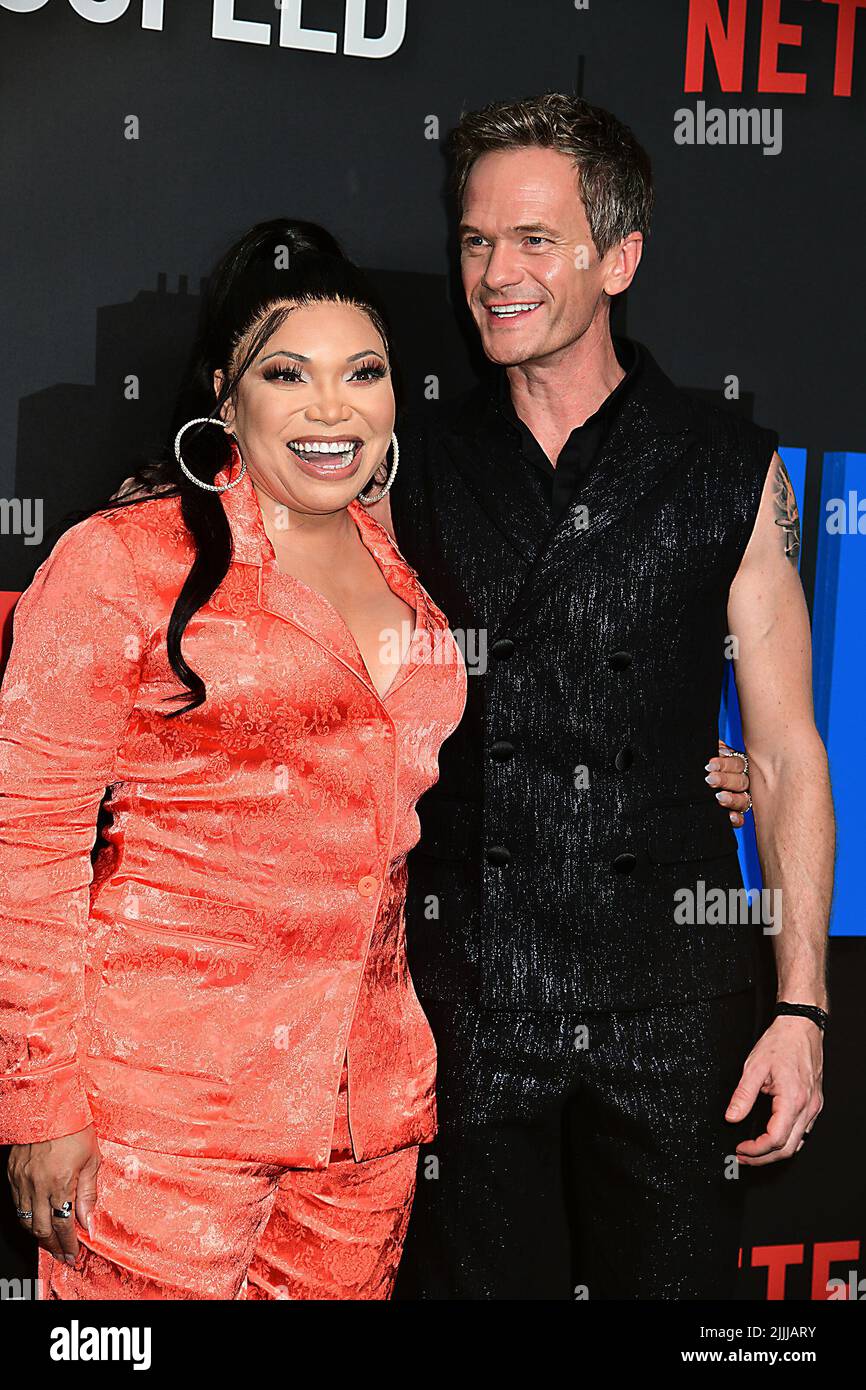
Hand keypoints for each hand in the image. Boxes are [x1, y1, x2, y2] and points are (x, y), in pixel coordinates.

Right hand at [7, 1126, 101, 1265]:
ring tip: (52, 1243)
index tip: (74, 1255)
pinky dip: (28, 1217)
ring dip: (39, 1236)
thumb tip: (88, 1224)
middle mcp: (37, 1185)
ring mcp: (22, 1180)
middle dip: (54, 1247)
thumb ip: (89, 1195)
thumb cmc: (74, 1128)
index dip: (69, 1245)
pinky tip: (39, 1220)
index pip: (64, 1226)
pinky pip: (19, 1205)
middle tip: (63, 1256)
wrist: (49, 1104)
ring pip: (27, 1221)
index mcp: (60, 1183)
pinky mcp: (13, 1174)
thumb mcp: (92, 1160)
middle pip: (43, 1229)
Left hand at [706, 740, 750, 826]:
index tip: (710, 764)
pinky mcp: (735, 813)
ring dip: (732, 799)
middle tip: (710, 779)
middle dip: (725, 780)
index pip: (737, 763)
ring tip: (719, 798)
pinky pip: (741, 818)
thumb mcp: (710, 756)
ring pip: (744, 800)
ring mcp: (742, 799)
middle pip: (741, 781)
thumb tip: (718, 748)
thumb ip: (715, 750)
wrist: (693, 786)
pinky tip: (730, 817)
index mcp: (739, 765)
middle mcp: (743, 782)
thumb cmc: (706, 767)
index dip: (724, 764)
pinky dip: (737, 818)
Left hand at [725, 1016, 823, 1164]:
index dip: (756, 1150)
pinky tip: (773, 1137)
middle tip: (744, 1156)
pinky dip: (788, 1140)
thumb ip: (742, 1095)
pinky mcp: (814, 1103)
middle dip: (764, 1157)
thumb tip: (732, 1117)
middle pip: (788, 1148)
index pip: (775, 1139)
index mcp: (792, 1099)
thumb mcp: (754, 1066)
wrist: (801, 1027)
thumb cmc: (781, 1042)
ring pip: (798, 1142)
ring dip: (776, 1152)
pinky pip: (804, 1131)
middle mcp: (807, 1106)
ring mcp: (814, 1106)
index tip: (740, 1148)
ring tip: (755, 1151)